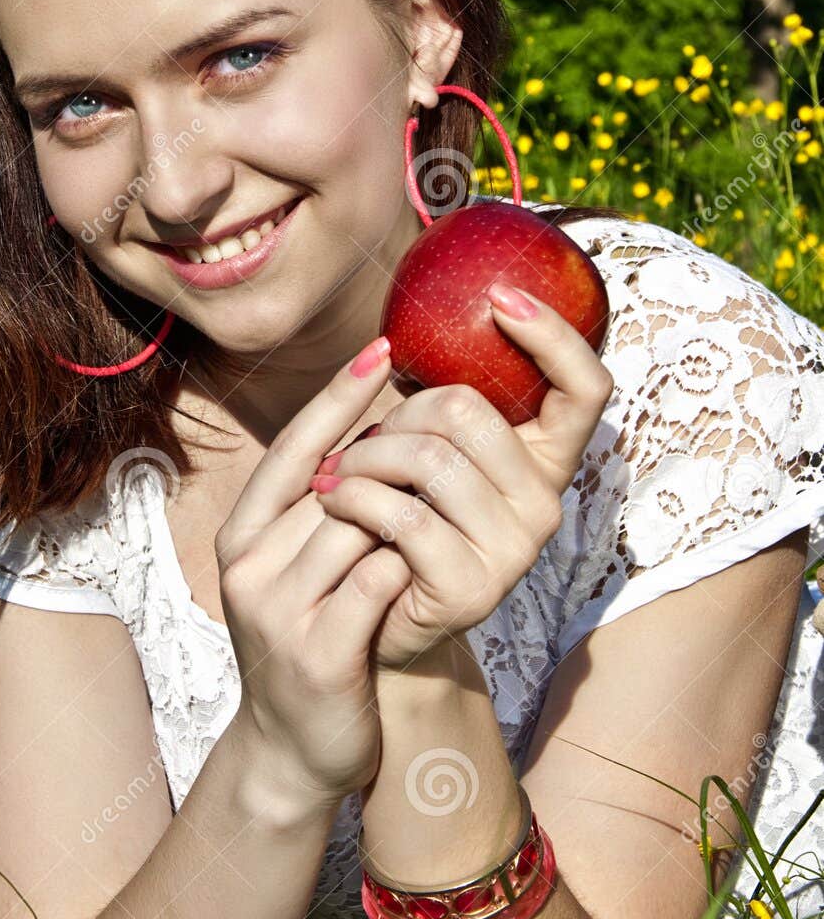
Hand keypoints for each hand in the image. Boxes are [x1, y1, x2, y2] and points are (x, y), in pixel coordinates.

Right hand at [215, 338, 412, 803]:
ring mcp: (278, 611)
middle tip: (447, 427)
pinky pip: (377, 582)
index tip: (383, 347)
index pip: (293, 447)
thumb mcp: (298, 567)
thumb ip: (322, 506)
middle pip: (334, 481)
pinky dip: (408, 568)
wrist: (292, 750)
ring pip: (360, 526)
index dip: (339, 396)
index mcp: (242, 534)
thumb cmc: (311, 640)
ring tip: (445, 505)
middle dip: (394, 456)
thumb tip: (375, 424)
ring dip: (407, 515)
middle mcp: (249, 566)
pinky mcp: (318, 654)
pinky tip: (428, 569)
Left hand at [310, 292, 614, 669]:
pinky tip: (332, 500)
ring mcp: (516, 548)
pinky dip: (352, 498)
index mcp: (545, 459)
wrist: (374, 619)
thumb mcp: (423, 455)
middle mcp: (545, 502)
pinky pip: (402, 514)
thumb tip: (397, 335)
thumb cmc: (395, 519)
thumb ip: (438, 406)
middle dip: (398, 413)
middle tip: (362, 441)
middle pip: (470, 410)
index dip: (554, 335)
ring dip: (363, 458)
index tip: (498, 298)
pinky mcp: (473, 586)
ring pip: (429, 459)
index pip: (587, 386)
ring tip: (335, 474)